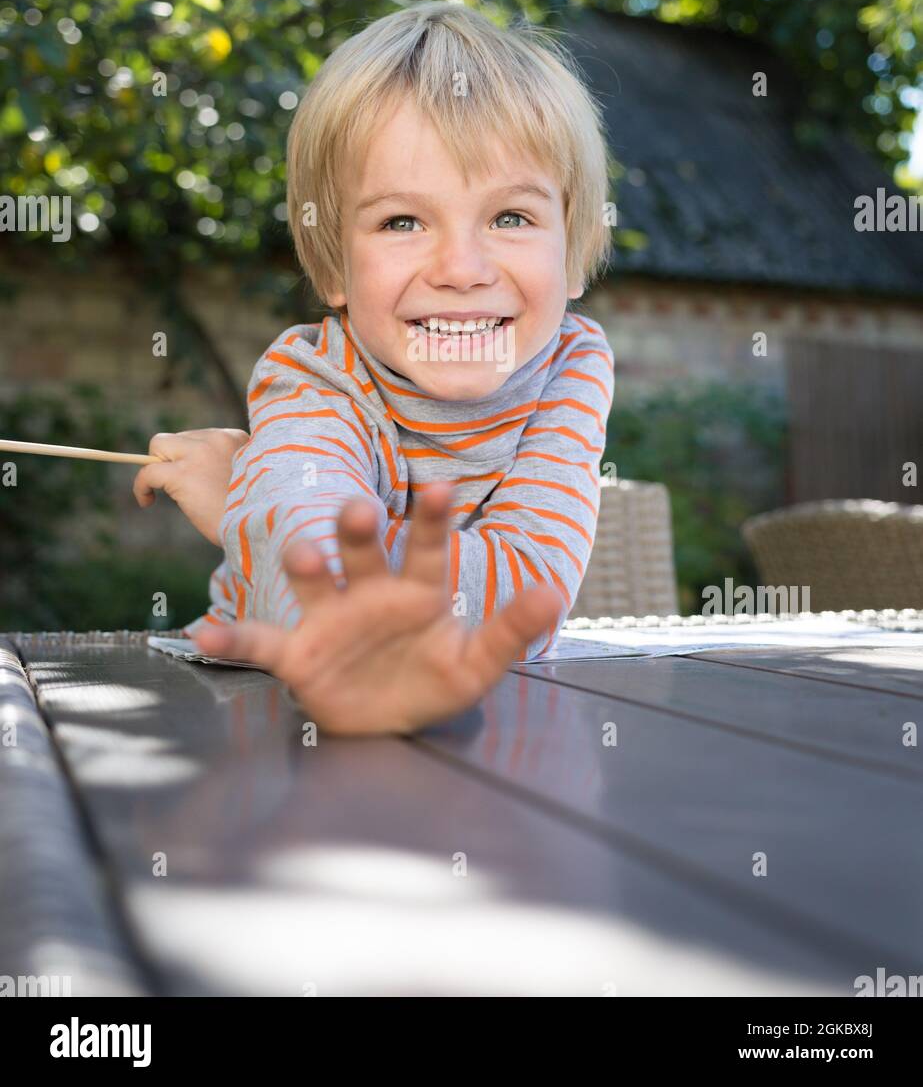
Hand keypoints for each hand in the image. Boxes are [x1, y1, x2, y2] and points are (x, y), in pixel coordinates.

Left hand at [132, 428, 249, 544]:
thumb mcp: (248, 481)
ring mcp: (198, 455)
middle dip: (173, 459)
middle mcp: (217, 440)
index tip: (192, 476)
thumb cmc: (256, 513)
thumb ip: (229, 469)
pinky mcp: (182, 475)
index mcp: (237, 440)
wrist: (260, 528)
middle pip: (179, 438)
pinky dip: (141, 486)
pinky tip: (147, 501)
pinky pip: (148, 472)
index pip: (203, 437)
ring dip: (157, 466)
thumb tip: (196, 476)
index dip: (192, 456)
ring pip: (158, 444)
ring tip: (160, 491)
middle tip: (178, 485)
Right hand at [192, 481, 562, 735]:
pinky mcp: (296, 656)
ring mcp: (329, 621)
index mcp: (417, 590)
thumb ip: (510, 631)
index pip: (427, 547)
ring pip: (314, 582)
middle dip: (360, 529)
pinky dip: (233, 638)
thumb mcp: (476, 666)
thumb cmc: (430, 683)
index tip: (440, 488)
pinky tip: (204, 634)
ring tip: (303, 554)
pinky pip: (260, 644)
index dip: (432, 519)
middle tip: (362, 507)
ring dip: (306, 565)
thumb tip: (551, 592)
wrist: (385, 729)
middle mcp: (369, 593)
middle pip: (363, 551)